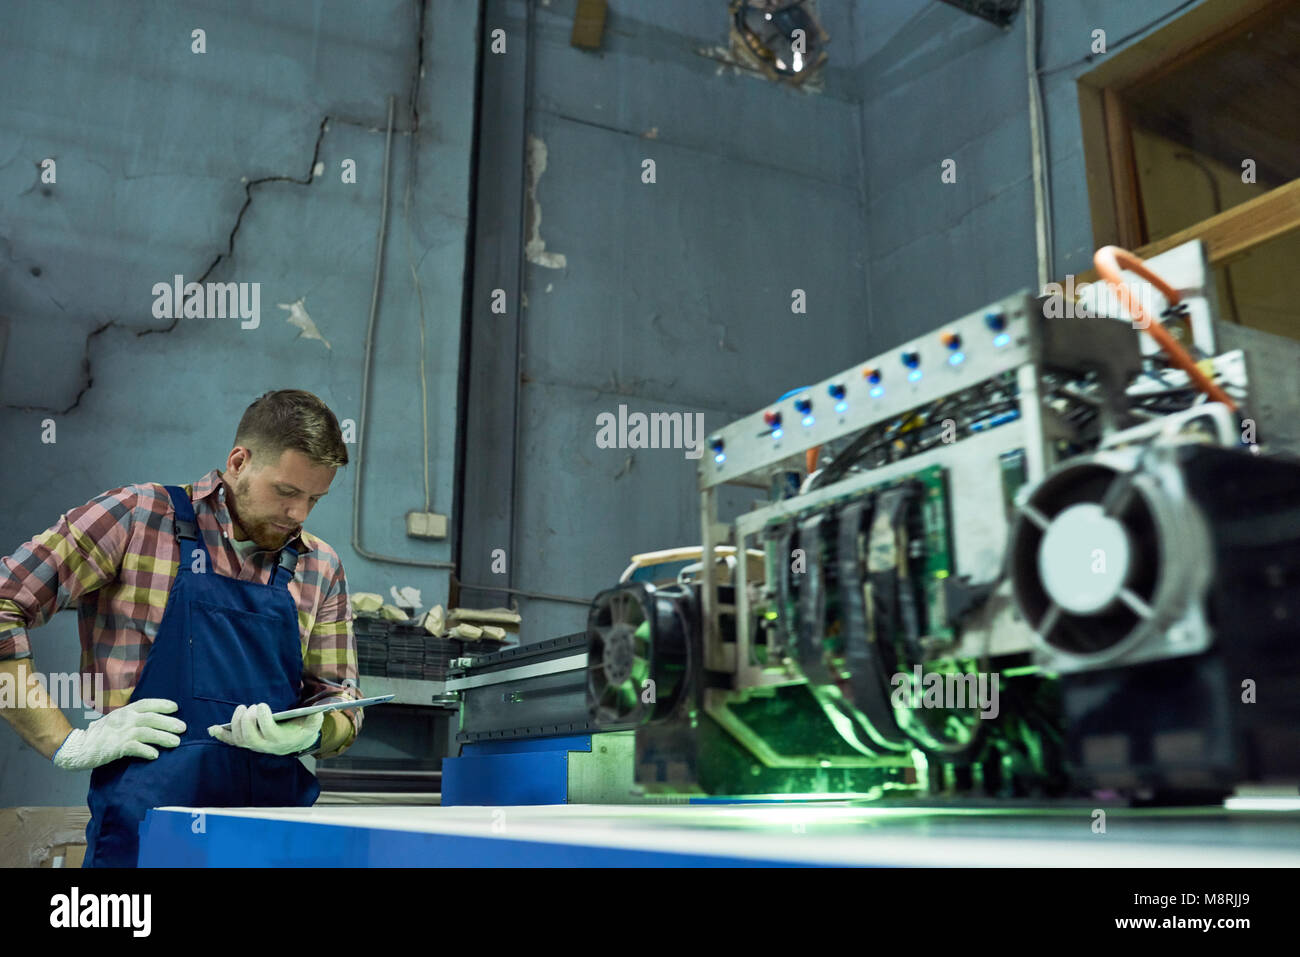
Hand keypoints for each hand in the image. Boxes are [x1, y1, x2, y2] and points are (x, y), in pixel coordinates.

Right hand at [52, 698, 185, 769]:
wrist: (77, 747)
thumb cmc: (100, 735)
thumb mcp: (116, 720)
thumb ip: (132, 718)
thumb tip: (154, 720)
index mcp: (125, 711)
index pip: (146, 703)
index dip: (161, 704)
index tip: (176, 707)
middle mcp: (124, 719)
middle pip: (151, 718)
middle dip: (169, 722)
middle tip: (183, 728)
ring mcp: (120, 733)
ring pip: (146, 732)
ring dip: (163, 737)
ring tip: (176, 742)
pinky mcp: (115, 747)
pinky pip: (134, 748)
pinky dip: (146, 751)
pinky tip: (155, 755)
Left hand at [208, 703, 322, 754]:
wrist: (295, 742)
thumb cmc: (302, 728)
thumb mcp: (312, 723)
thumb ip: (316, 718)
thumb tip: (319, 711)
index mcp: (280, 739)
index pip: (268, 730)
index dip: (262, 718)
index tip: (262, 704)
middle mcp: (264, 745)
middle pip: (249, 736)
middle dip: (247, 720)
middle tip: (251, 706)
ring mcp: (254, 745)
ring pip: (239, 738)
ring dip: (236, 722)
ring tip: (241, 708)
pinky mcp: (246, 743)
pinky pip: (231, 742)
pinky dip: (221, 735)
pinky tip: (212, 728)